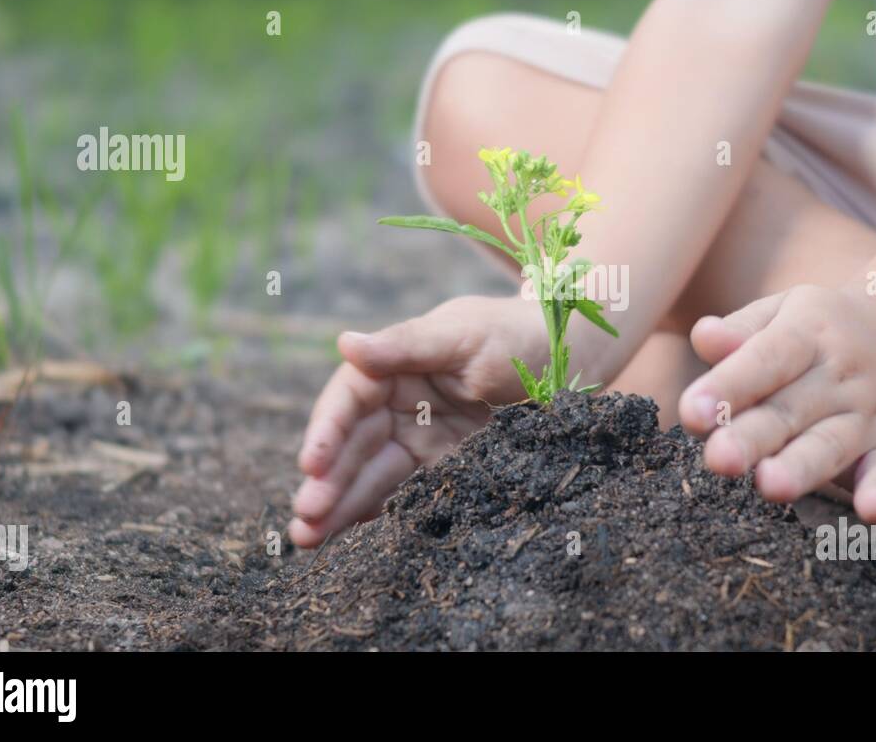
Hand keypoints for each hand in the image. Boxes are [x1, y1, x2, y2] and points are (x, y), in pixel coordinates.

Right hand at [289, 295, 546, 546]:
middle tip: (303, 523)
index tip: (310, 466)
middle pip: (353, 446)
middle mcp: (400, 404)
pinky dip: (377, 516)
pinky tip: (352, 541)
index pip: (348, 401)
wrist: (573, 358)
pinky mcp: (446, 468)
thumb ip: (406, 344)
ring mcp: (421, 438)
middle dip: (326, 485)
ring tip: (308, 541)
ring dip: (340, 507)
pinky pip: (406, 494)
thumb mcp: (464, 334)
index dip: (325, 433)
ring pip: (372, 476)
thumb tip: (344, 343)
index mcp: (395, 366)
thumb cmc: (516, 334)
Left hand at [678, 284, 875, 523]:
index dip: (728, 386)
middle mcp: (839, 376)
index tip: (691, 412)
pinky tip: (873, 512)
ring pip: (831, 444)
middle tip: (719, 459)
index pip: (765, 359)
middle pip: (790, 409)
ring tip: (770, 486)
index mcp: (806, 335)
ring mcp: (867, 414)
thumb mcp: (782, 311)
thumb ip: (741, 330)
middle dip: (753, 437)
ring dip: (802, 467)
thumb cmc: (819, 329)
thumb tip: (702, 336)